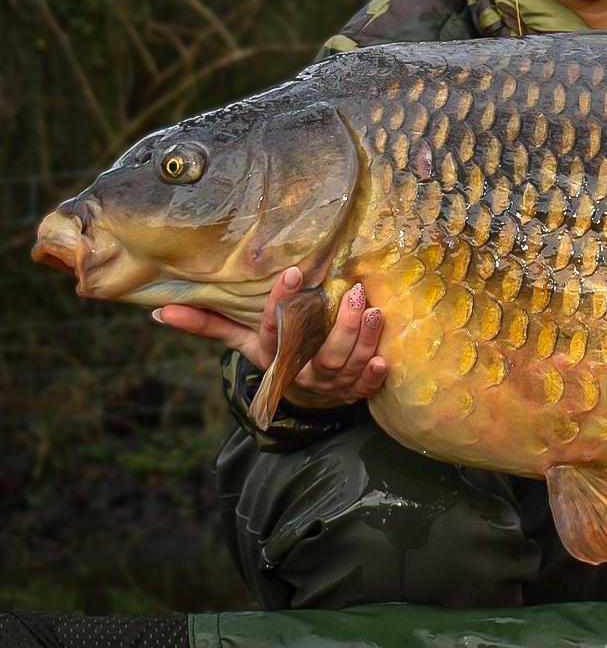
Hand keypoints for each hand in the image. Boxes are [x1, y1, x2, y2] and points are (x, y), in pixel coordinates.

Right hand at [153, 266, 387, 407]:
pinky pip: (364, 386)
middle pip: (318, 352)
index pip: (274, 328)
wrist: (305, 397)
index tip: (292, 273)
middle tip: (354, 291)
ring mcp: (328, 384)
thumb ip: (209, 324)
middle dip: (338, 325)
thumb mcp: (246, 340)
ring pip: (344, 364)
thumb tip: (158, 311)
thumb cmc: (277, 352)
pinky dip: (373, 375)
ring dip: (361, 339)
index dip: (281, 303)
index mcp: (273, 353)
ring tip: (372, 311)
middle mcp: (300, 371)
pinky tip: (384, 359)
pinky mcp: (353, 391)